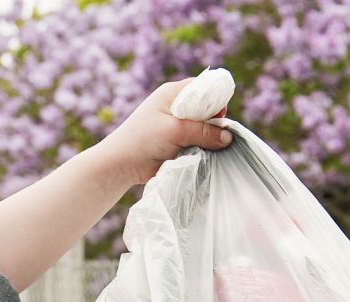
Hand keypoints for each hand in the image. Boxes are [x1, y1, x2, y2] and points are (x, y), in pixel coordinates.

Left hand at [99, 78, 231, 185]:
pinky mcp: (176, 143)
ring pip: (203, 128)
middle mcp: (176, 107)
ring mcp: (176, 126)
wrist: (120, 165)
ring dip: (207, 138)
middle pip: (207, 109)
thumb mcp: (175, 130)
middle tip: (212, 135)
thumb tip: (229, 137)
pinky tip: (202, 155)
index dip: (215, 99)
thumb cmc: (143, 140)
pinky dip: (201, 148)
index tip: (219, 115)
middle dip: (213, 121)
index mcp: (173, 93)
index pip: (204, 87)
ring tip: (207, 148)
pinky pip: (197, 143)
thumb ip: (203, 132)